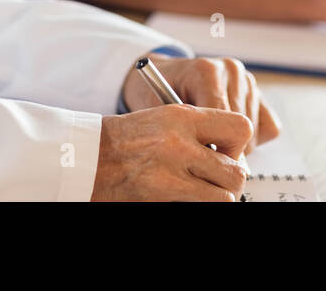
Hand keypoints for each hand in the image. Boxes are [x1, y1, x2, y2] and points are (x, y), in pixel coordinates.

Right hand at [92, 105, 252, 200]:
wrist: (84, 157)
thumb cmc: (123, 140)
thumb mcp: (163, 119)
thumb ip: (198, 131)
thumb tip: (233, 155)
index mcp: (182, 117)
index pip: (241, 127)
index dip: (240, 145)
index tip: (227, 153)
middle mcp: (180, 144)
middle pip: (237, 171)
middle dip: (231, 181)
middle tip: (216, 181)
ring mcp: (169, 175)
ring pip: (224, 198)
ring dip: (217, 198)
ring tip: (201, 193)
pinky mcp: (160, 197)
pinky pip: (202, 207)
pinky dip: (199, 205)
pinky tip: (184, 198)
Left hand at [121, 54, 281, 152]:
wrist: (164, 77)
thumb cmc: (155, 95)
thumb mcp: (157, 112)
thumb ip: (181, 131)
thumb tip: (208, 161)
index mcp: (206, 71)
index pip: (224, 119)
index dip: (215, 148)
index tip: (203, 162)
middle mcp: (231, 71)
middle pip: (242, 128)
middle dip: (224, 149)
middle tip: (204, 155)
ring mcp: (247, 80)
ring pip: (256, 131)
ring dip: (237, 144)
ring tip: (211, 140)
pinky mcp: (259, 91)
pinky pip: (269, 128)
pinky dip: (253, 139)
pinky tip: (227, 134)